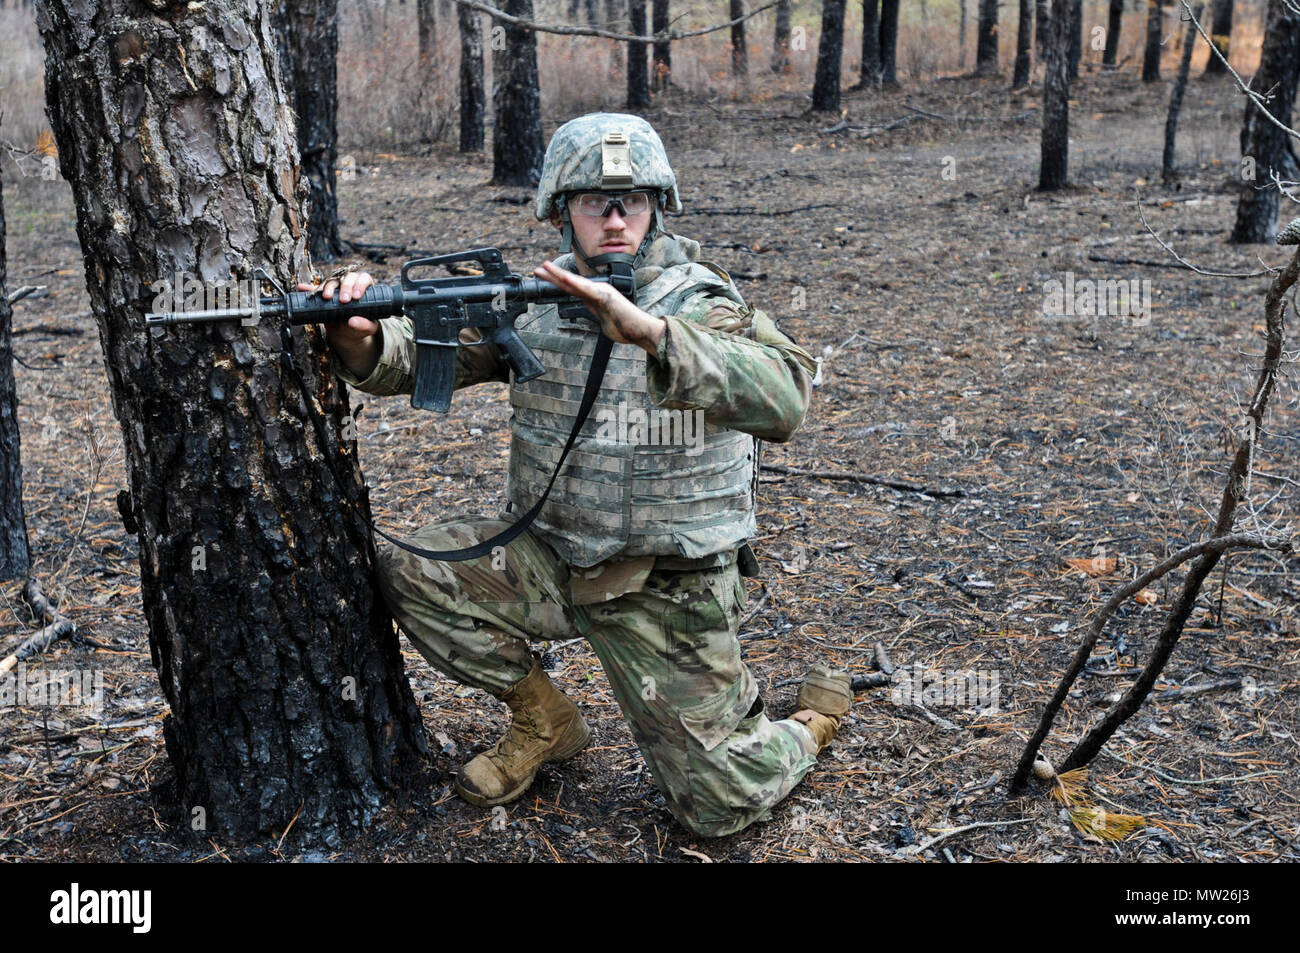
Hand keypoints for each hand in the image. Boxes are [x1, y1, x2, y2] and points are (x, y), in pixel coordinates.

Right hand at [298, 271, 381, 377]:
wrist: (347, 332)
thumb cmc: (361, 326)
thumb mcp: (367, 328)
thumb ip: (364, 325)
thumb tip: (353, 322)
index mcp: (365, 288)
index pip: (364, 279)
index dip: (360, 285)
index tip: (356, 297)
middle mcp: (351, 284)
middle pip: (348, 277)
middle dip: (345, 286)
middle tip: (343, 300)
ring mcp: (337, 288)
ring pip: (332, 280)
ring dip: (328, 287)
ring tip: (326, 297)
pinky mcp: (324, 294)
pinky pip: (315, 289)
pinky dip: (308, 288)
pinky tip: (302, 287)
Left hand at [533, 260, 664, 354]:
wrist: (641, 331)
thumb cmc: (626, 327)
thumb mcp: (604, 321)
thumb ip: (597, 315)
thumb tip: (592, 316)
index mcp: (595, 297)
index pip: (572, 289)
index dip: (557, 283)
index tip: (544, 279)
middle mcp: (597, 291)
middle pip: (570, 283)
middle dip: (552, 276)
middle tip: (537, 269)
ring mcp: (601, 292)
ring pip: (576, 283)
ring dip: (559, 275)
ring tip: (545, 267)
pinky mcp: (606, 297)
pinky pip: (588, 290)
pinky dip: (577, 284)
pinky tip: (566, 278)